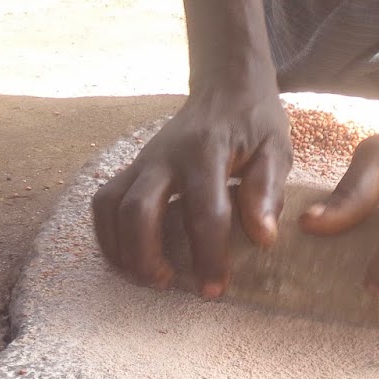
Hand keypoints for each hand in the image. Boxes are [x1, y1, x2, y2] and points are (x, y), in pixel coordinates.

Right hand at [91, 81, 290, 294]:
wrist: (224, 88)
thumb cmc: (253, 123)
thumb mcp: (275, 148)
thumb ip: (267, 190)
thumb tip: (262, 237)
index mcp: (206, 153)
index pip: (204, 212)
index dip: (208, 256)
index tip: (215, 289)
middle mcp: (165, 156)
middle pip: (138, 211)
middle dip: (147, 256)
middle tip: (168, 285)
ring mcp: (142, 161)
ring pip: (111, 207)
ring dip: (122, 250)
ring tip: (146, 277)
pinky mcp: (131, 168)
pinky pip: (103, 202)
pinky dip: (107, 235)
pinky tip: (128, 259)